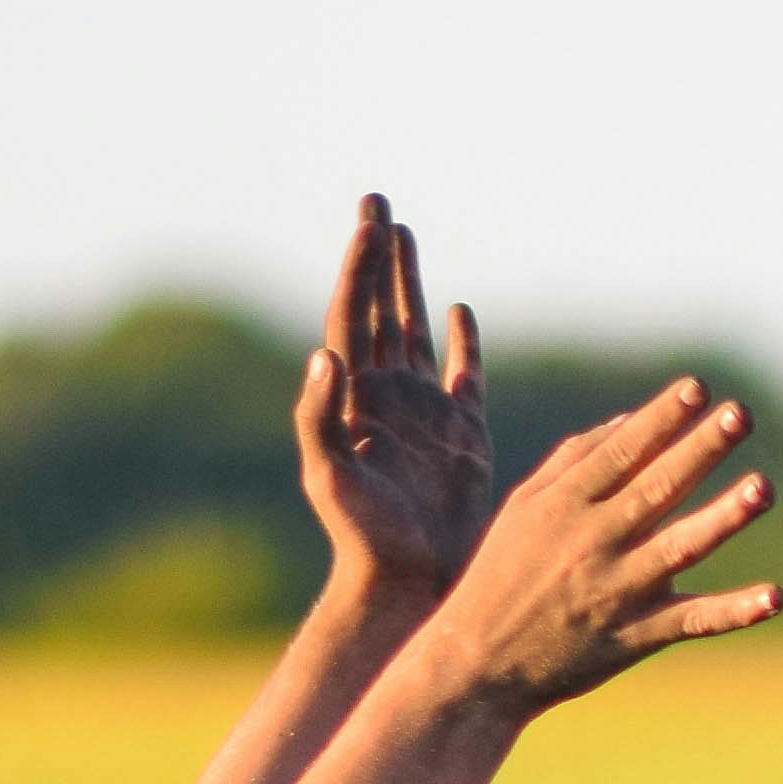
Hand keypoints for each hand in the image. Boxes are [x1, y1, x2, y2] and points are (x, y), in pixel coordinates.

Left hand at [295, 194, 489, 606]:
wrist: (411, 583)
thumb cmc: (364, 538)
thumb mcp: (330, 476)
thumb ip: (319, 415)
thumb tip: (323, 354)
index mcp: (353, 397)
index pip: (352, 314)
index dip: (359, 267)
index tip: (368, 220)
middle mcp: (385, 396)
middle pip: (378, 308)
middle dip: (378, 255)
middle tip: (376, 201)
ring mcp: (423, 413)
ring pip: (413, 329)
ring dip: (408, 282)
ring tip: (404, 233)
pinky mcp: (461, 435)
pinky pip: (462, 376)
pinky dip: (460, 342)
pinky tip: (457, 312)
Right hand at [409, 380, 781, 714]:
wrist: (479, 665)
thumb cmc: (502, 575)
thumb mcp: (523, 509)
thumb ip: (572, 461)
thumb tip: (629, 420)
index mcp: (563, 505)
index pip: (621, 453)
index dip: (661, 419)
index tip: (698, 389)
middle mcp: (593, 542)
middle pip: (657, 488)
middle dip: (700, 449)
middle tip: (740, 415)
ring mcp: (618, 591)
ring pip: (680, 546)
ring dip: (724, 517)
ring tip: (763, 487)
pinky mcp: (637, 636)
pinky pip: (693, 620)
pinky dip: (734, 611)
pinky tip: (774, 597)